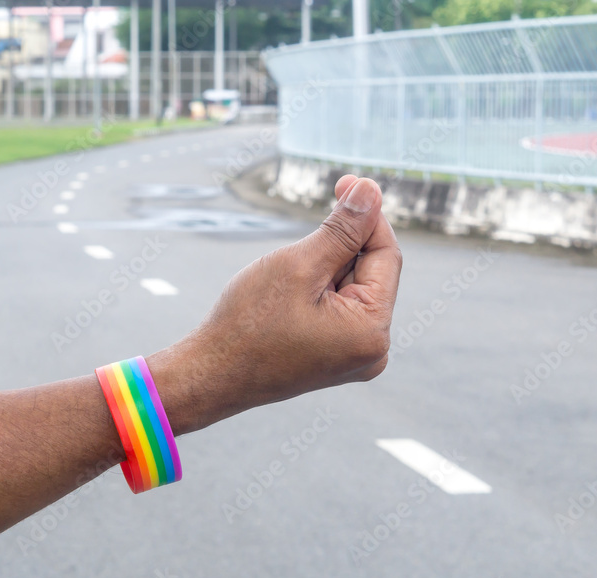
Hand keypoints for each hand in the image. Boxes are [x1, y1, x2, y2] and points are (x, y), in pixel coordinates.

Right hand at [149, 175, 402, 432]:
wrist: (211, 375)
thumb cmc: (248, 323)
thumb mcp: (299, 265)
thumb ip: (343, 227)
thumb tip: (371, 189)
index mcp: (372, 331)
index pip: (386, 256)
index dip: (368, 216)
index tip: (346, 184)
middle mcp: (373, 350)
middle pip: (371, 273)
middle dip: (340, 246)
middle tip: (300, 238)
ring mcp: (356, 357)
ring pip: (353, 288)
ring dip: (326, 268)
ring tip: (283, 283)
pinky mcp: (337, 356)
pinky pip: (340, 308)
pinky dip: (320, 288)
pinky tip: (287, 295)